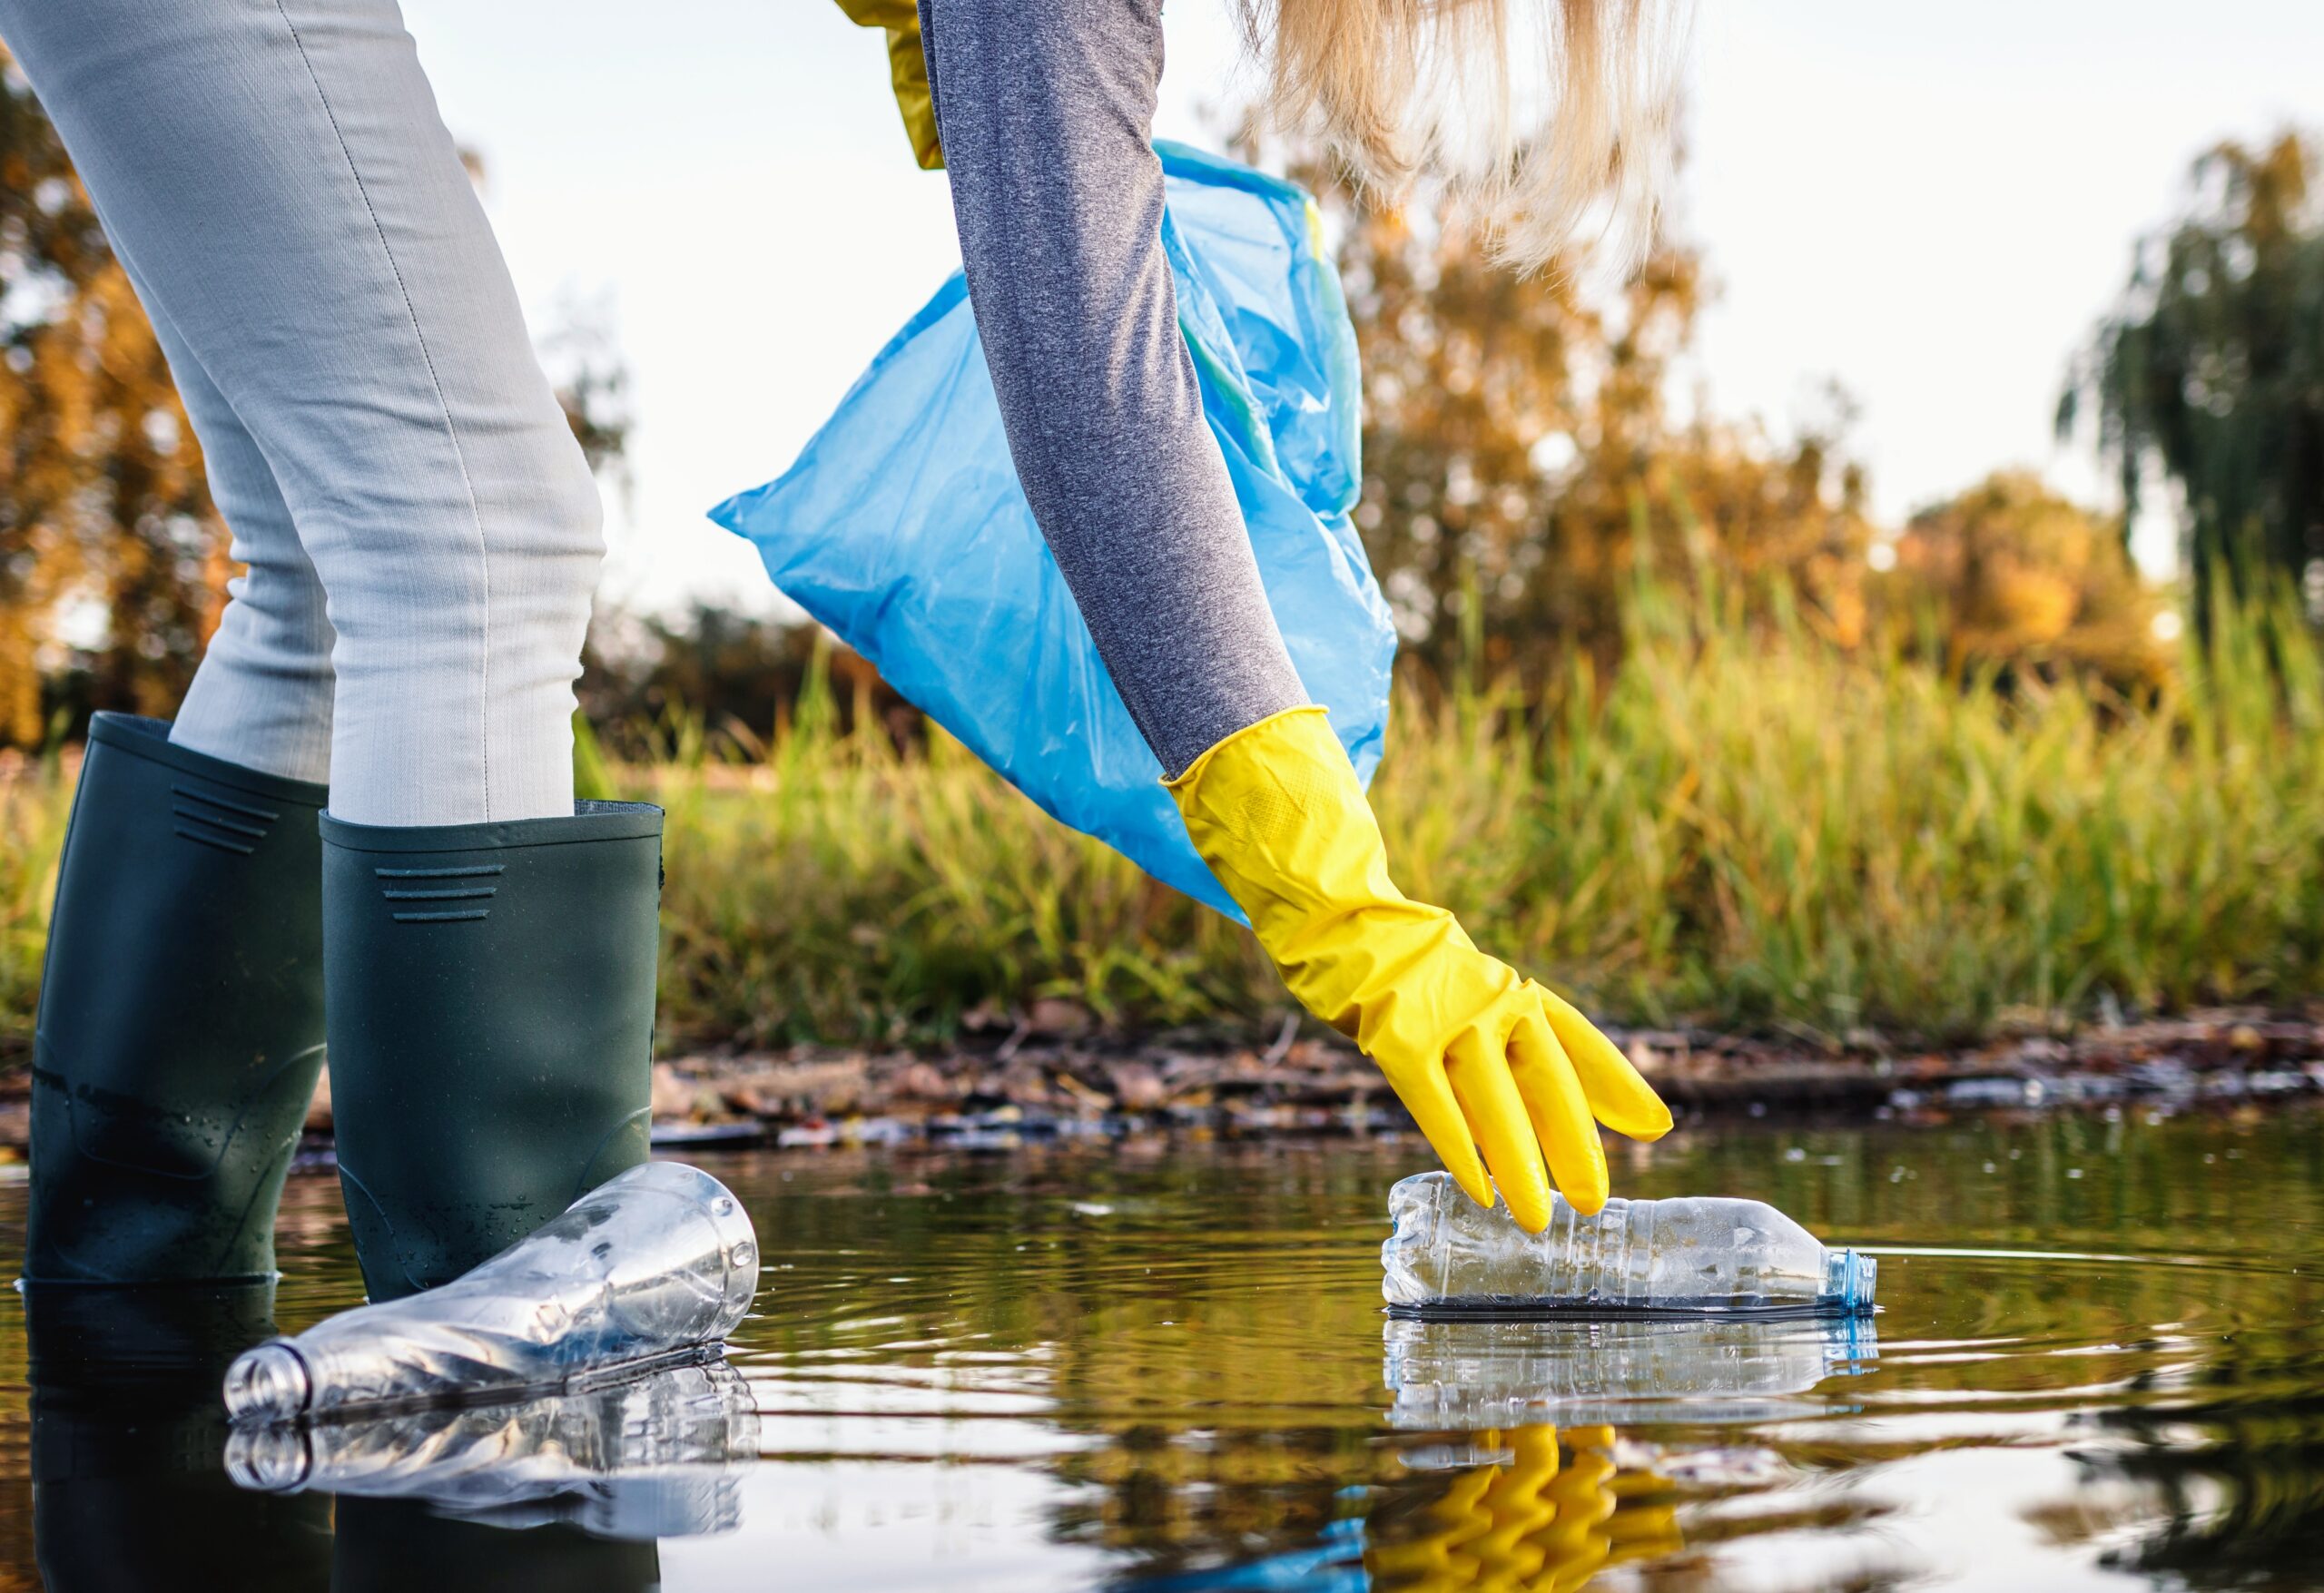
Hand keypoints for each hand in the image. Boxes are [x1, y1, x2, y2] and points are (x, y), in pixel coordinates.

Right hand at [1168, 707, 1670, 1230]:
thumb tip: (1631, 1111)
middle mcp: (1492, 1002)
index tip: (1656, 1128)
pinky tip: (1482, 1188)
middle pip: (1546, 1081)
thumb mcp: (1489, 1002)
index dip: (1618, 1085)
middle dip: (1573, 1146)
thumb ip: (1547, 1054)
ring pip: (1493, 1102)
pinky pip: (1435, 1103)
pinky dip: (1460, 1148)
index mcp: (1517, 993)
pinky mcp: (1396, 1037)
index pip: (1579, 1042)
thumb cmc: (1425, 982)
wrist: (1344, 924)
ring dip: (1519, 1165)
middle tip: (1594, 1201)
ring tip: (1538, 1218)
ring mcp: (1445, 1018)